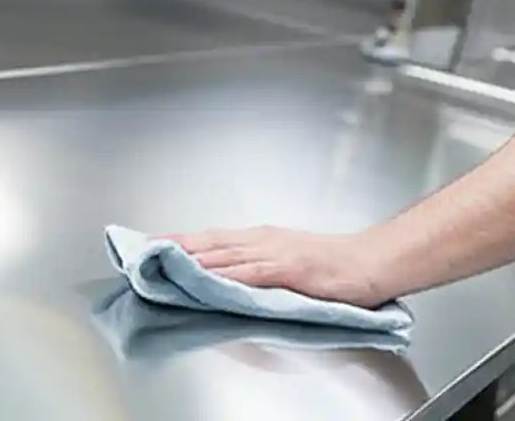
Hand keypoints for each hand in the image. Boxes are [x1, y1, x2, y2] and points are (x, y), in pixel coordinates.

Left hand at [164, 226, 393, 308]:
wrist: (370, 262)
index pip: (213, 237)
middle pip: (211, 242)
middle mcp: (264, 240)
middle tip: (144, 249)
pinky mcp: (290, 269)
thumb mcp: (290, 260)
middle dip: (176, 246)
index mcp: (263, 238)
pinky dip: (227, 273)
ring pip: (226, 253)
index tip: (152, 243)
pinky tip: (210, 276)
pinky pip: (252, 272)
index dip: (181, 239)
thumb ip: (259, 266)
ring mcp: (276, 253)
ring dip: (193, 258)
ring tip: (164, 260)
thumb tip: (228, 275)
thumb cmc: (336, 264)